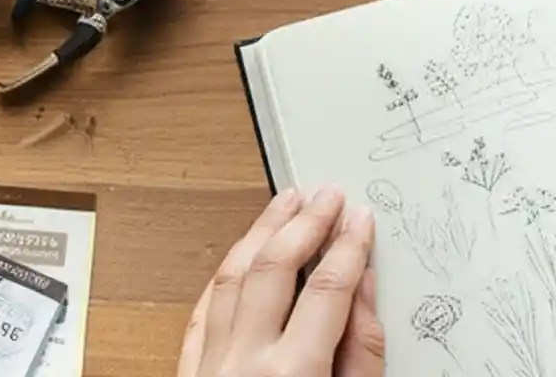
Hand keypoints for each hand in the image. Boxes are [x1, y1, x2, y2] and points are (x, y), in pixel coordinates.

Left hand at [176, 187, 383, 376]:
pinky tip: (243, 253)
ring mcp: (211, 366)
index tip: (360, 219)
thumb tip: (364, 291)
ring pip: (232, 277)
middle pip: (274, 268)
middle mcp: (244, 363)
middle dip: (305, 223)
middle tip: (327, 196)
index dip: (349, 247)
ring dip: (262, 233)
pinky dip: (227, 274)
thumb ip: (362, 355)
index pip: (327, 289)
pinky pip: (203, 310)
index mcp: (294, 375)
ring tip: (286, 204)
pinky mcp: (190, 373)